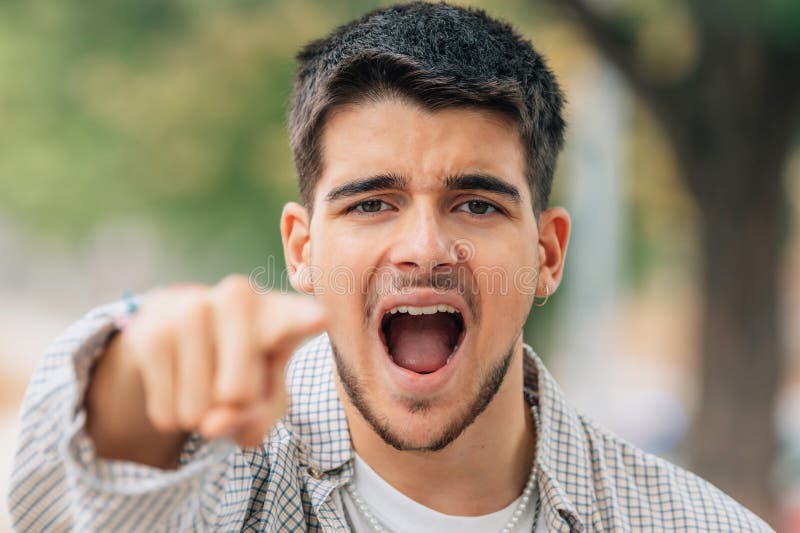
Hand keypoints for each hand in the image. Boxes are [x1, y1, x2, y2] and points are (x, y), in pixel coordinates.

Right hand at [93, 275, 325, 452]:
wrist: (184, 338)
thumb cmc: (243, 372)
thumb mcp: (264, 400)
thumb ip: (256, 418)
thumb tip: (214, 423)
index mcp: (282, 313)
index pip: (296, 319)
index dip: (304, 321)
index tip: (319, 319)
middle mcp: (240, 297)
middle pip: (239, 392)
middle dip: (234, 409)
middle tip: (235, 388)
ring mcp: (192, 306)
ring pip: (198, 407)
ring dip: (200, 417)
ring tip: (206, 384)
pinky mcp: (151, 328)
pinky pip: (166, 409)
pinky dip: (172, 417)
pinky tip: (179, 387)